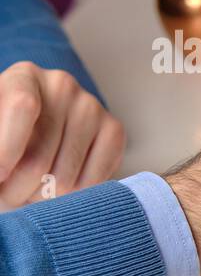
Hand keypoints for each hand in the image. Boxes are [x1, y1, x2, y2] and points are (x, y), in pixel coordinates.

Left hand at [0, 61, 124, 206]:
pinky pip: (93, 183)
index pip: (22, 107)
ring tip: (31, 190)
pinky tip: (59, 187)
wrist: (37, 130)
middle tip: (7, 194)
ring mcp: (93, 108)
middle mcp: (62, 86)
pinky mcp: (114, 132)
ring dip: (42, 198)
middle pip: (39, 158)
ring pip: (64, 179)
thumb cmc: (6, 133)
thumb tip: (2, 172)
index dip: (6, 151)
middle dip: (16, 190)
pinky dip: (72, 196)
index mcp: (23, 77)